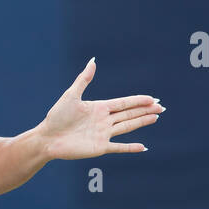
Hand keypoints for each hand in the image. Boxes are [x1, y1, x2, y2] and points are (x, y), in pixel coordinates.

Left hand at [40, 59, 161, 160]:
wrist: (47, 138)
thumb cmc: (56, 117)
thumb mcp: (71, 95)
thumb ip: (84, 79)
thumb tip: (93, 61)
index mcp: (98, 107)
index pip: (123, 103)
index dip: (138, 100)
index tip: (152, 98)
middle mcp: (103, 120)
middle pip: (129, 114)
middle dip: (145, 110)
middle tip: (161, 107)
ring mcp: (103, 134)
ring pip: (128, 127)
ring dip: (142, 122)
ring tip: (156, 117)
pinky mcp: (99, 147)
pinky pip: (118, 147)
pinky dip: (130, 147)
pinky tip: (143, 147)